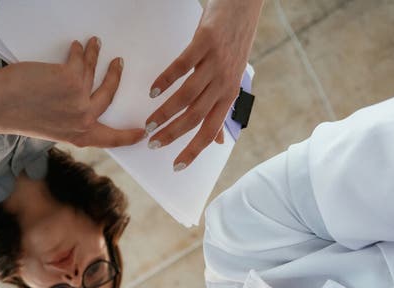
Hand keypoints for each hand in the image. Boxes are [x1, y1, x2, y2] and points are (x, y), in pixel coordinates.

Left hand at [0, 37, 144, 147]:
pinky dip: (79, 51)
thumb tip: (84, 103)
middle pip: (109, 95)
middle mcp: (83, 120)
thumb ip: (70, 122)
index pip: (111, 139)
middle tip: (118, 64)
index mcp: (79, 136)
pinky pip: (80, 59)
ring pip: (95, 71)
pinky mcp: (71, 78)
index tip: (143, 133)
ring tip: (95, 45)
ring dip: (96, 55)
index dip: (129, 135)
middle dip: (115, 76)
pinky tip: (76, 46)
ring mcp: (79, 99)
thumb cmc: (21, 116)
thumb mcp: (52, 128)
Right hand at [146, 0, 263, 166]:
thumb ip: (221, 108)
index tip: (177, 166)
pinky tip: (153, 90)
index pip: (210, 131)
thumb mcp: (231, 79)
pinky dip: (165, 79)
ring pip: (187, 96)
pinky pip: (182, 65)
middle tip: (153, 143)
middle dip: (172, 134)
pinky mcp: (205, 42)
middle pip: (194, 117)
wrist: (244, 5)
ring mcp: (215, 62)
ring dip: (165, 112)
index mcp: (229, 95)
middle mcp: (223, 82)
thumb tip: (217, 141)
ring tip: (149, 122)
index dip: (193, 151)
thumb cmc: (234, 42)